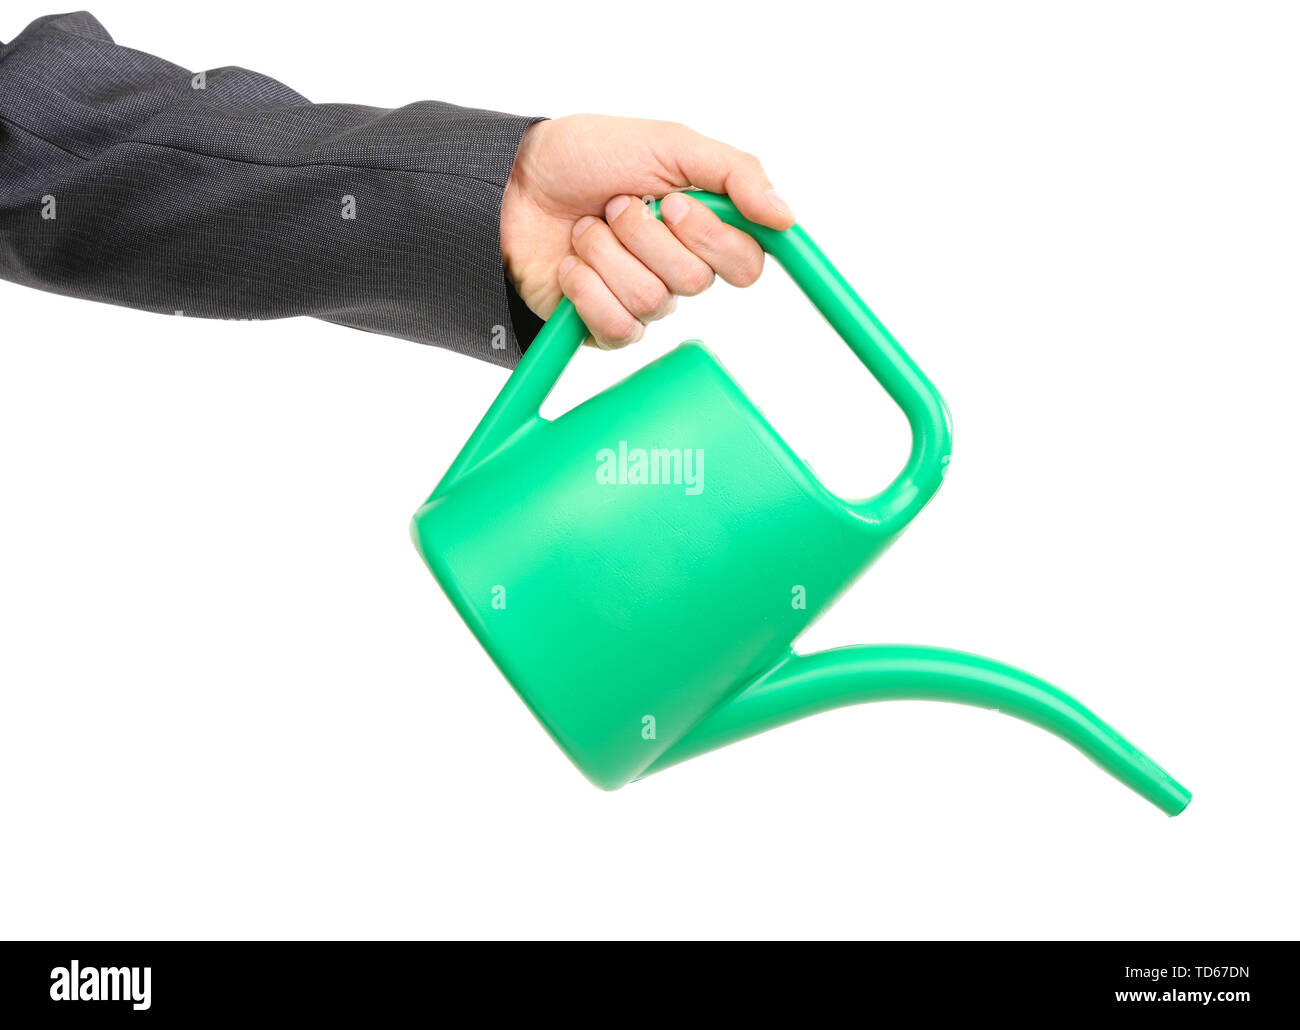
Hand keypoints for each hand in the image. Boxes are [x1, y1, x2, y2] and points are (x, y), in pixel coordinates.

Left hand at [500, 115, 793, 348]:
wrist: (513, 182)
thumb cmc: (588, 157)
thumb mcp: (670, 143)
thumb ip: (736, 173)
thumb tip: (787, 218)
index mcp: (703, 228)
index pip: (746, 262)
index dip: (713, 239)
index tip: (677, 205)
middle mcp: (677, 268)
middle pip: (695, 282)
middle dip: (646, 236)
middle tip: (617, 205)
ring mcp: (641, 300)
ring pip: (651, 300)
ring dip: (608, 254)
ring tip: (585, 228)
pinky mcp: (604, 327)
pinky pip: (617, 326)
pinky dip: (587, 288)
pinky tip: (570, 264)